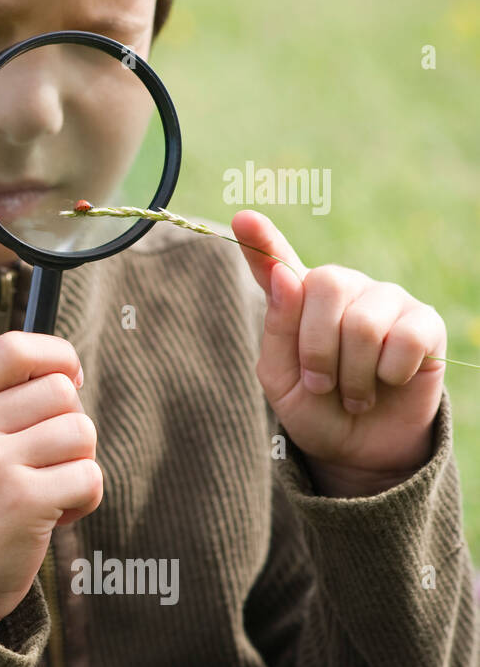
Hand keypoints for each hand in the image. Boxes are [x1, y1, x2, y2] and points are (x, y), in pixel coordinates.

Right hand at [0, 331, 101, 635]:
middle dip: (71, 424)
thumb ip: (7, 397)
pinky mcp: (22, 502)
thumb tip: (71, 367)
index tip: (73, 376)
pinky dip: (86, 498)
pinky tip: (55, 515)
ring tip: (50, 489)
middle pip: (61, 391)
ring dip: (80, 463)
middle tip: (49, 460)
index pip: (13, 348)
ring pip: (81, 432)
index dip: (56, 354)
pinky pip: (90, 476)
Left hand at [230, 210, 445, 496]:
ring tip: (354, 392)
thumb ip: (278, 330)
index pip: (276, 260)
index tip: (242, 219)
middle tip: (322, 384)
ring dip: (352, 374)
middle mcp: (342, 289)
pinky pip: (404, 339)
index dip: (262, 240)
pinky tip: (388, 382)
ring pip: (363, 322)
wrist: (360, 448)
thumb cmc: (316, 408)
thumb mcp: (280, 380)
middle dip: (317, 349)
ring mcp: (385, 300)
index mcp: (296, 299)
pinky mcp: (423, 322)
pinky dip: (389, 375)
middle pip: (327, 285)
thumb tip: (285, 276)